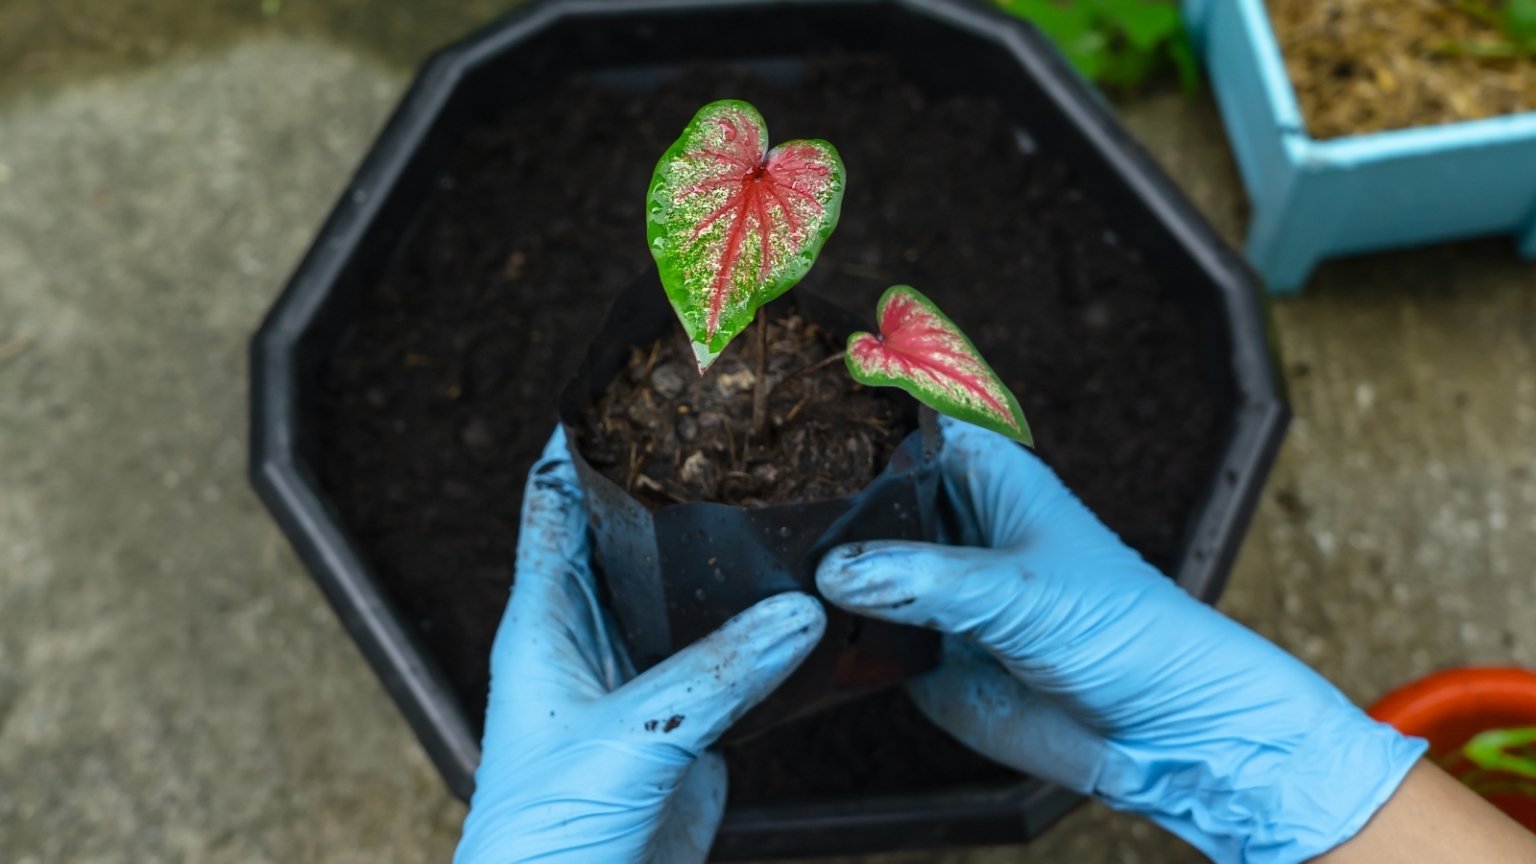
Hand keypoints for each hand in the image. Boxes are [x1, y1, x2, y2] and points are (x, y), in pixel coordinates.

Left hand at [455, 430, 825, 863]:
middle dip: (671, 485)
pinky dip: (759, 631)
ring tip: (780, 500)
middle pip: (627, 536)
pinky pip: (724, 661)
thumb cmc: (548, 836)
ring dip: (722, 558)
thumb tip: (797, 607)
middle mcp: (589, 639)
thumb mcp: (630, 739)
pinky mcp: (681, 729)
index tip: (627, 382)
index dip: (581, 440)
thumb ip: (714, 673)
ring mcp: (636, 683)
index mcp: (544, 623)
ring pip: (681, 596)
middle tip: (734, 430)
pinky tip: (802, 605)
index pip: (553, 503)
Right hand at [816, 418, 1425, 863]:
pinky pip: (856, 642)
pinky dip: (825, 642)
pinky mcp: (919, 657)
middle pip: (860, 501)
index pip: (903, 427)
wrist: (1161, 733)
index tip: (783, 416)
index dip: (848, 419)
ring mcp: (928, 594)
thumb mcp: (1022, 592)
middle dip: (815, 509)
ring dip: (811, 580)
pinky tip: (788, 635)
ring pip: (848, 574)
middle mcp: (949, 530)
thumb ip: (923, 578)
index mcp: (984, 478)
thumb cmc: (1125, 631)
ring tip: (761, 575)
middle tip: (754, 512)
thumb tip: (834, 571)